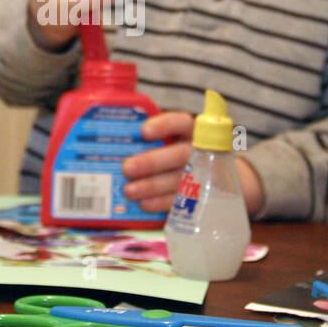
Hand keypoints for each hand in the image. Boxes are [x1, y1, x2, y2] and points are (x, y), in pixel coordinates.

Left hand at [123, 112, 266, 214]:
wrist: (220, 180)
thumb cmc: (180, 153)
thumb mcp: (172, 141)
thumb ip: (149, 140)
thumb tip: (107, 141)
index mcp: (192, 132)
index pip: (182, 122)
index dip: (164, 125)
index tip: (144, 131)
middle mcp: (199, 152)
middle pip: (179, 155)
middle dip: (152, 162)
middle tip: (127, 168)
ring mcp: (202, 176)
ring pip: (179, 180)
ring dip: (153, 186)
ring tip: (129, 191)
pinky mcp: (200, 198)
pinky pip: (182, 201)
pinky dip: (161, 203)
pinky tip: (144, 204)